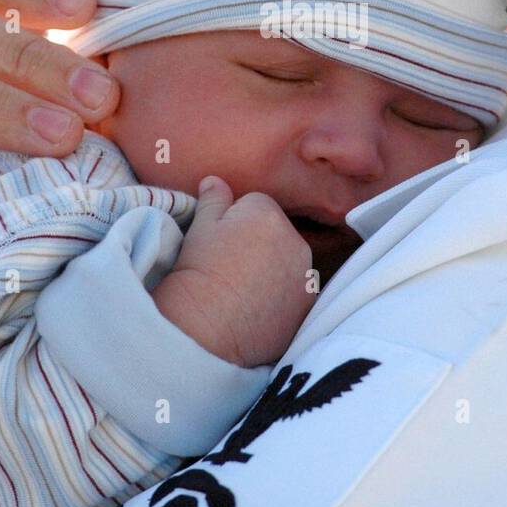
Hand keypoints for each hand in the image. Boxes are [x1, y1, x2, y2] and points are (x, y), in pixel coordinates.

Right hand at [154, 176, 314, 367]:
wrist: (207, 327)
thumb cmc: (198, 271)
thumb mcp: (199, 228)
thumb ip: (213, 199)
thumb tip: (214, 180)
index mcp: (268, 214)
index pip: (255, 205)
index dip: (234, 222)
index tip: (221, 244)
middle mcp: (296, 240)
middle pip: (277, 232)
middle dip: (260, 243)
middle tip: (231, 267)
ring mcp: (305, 274)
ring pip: (288, 261)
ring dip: (275, 269)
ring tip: (245, 291)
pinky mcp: (308, 305)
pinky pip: (296, 291)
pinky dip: (283, 296)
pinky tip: (259, 309)